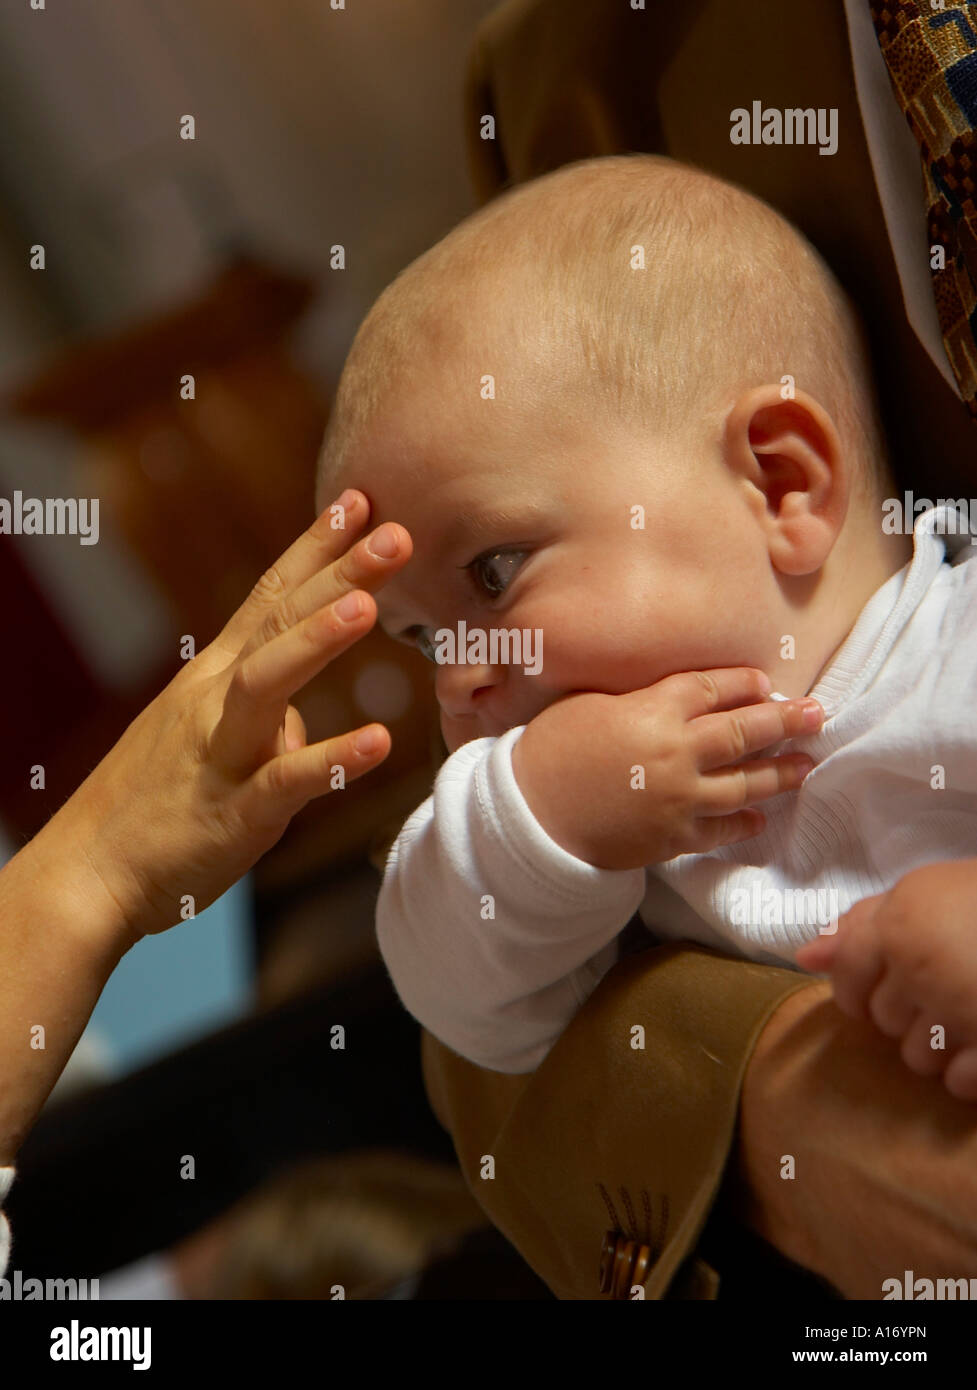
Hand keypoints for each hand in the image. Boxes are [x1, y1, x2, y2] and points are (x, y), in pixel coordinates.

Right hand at [41, 489, 411, 940]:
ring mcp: (222, 752)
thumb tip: (301, 721)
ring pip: (266, 685)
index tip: (359, 500)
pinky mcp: (232, 811)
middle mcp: (215, 700)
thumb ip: (260, 721)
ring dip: (314, 642)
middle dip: (336, 572)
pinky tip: (378, 741)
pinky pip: (285, 781)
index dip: (314, 547)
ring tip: (367, 606)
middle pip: (278, 621)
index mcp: (215, 678)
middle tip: (396, 531)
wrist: (90, 871)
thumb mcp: (208, 742)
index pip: (270, 595)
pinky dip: (331, 759)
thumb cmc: (154, 804)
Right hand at [510, 667, 822, 870]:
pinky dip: (743, 824)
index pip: (715, 689)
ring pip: (745, 783)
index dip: (745, 683)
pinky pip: (720, 830)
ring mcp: (680, 798)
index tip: (768, 682)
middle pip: (745, 731)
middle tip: (818, 714)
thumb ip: (641, 697)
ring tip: (808, 764)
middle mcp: (678, 751)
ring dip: (781, 772)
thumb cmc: (551, 748)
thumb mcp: (593, 702)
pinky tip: (760, 818)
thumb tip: (679, 695)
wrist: (530, 813)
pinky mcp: (673, 838)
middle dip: (787, 720)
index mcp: (655, 709)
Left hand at [795, 860, 976, 1101]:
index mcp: (900, 927)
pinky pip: (958, 1082)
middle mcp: (923, 972)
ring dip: (932, 1046)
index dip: (853, 988)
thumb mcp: (925, 891)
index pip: (847, 974)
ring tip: (961, 1018)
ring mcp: (962, 1014)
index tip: (868, 992)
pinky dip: (967, 1072)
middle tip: (935, 994)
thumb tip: (806, 957)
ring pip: (915, 1057)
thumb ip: (865, 921)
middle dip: (899, 1014)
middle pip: (880, 1020)